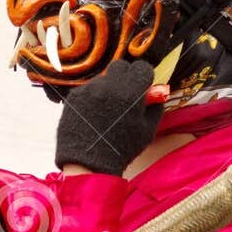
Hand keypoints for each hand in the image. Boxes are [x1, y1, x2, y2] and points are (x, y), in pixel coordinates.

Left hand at [54, 59, 163, 176]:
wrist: (88, 164)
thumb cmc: (122, 150)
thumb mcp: (147, 131)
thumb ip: (154, 107)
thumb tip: (156, 93)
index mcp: (130, 93)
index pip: (141, 67)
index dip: (144, 77)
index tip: (143, 87)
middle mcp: (108, 86)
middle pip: (121, 66)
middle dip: (126, 76)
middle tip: (126, 94)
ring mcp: (89, 89)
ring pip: (103, 78)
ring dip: (109, 88)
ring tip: (107, 110)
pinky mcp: (74, 96)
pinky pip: (89, 88)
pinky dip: (94, 97)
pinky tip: (93, 115)